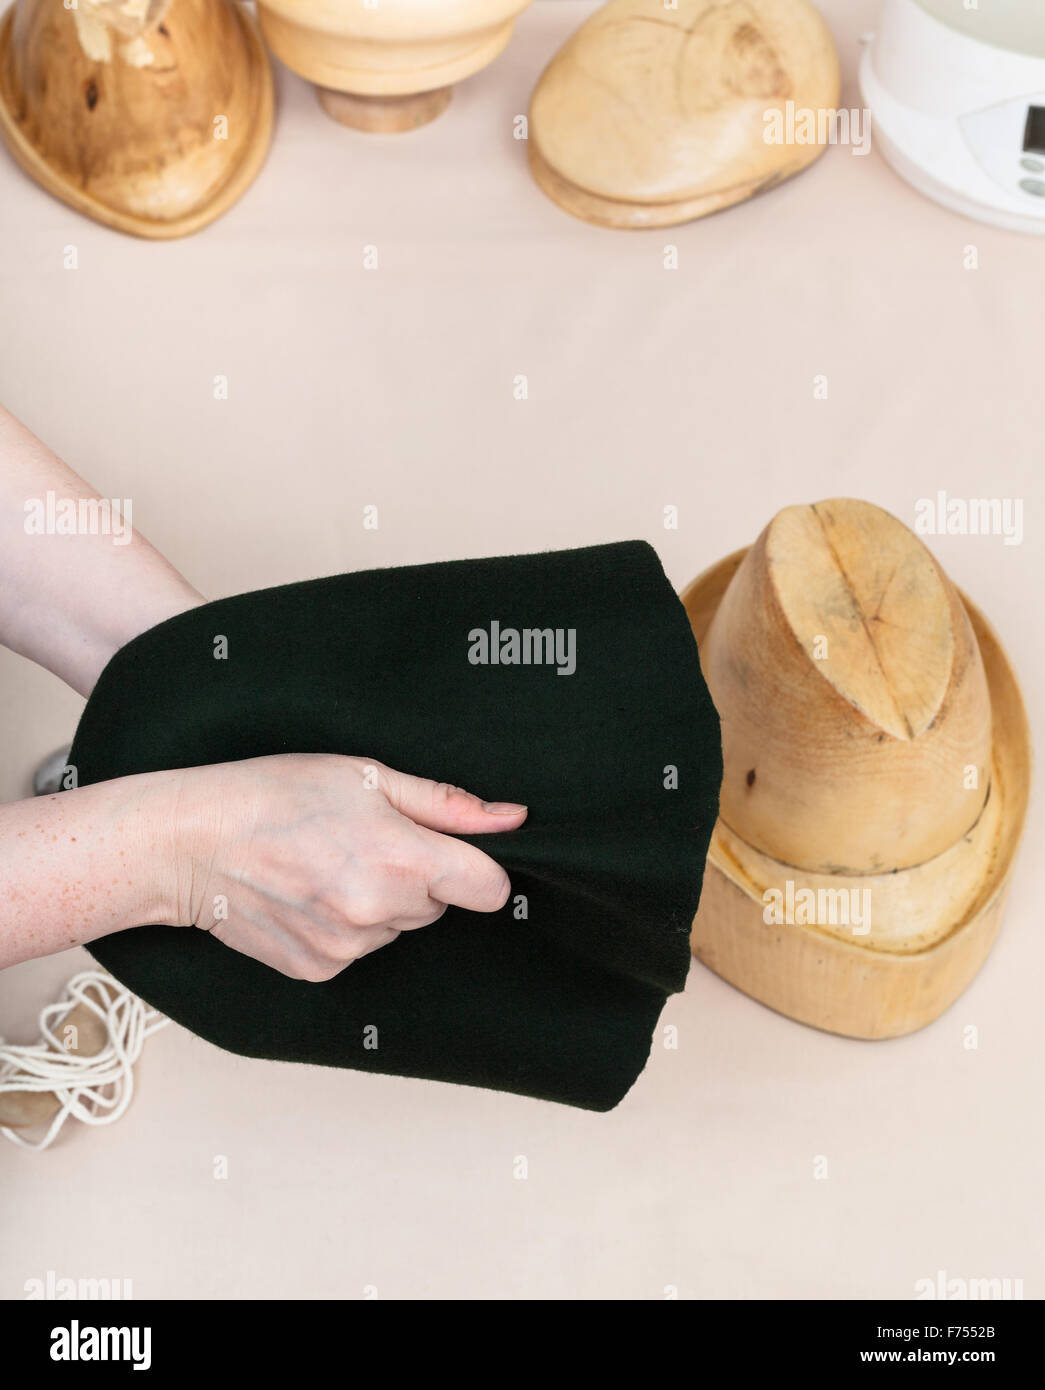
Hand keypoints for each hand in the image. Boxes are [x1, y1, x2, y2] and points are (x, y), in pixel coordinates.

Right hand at [169, 754, 526, 980]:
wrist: (188, 843)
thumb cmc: (273, 796)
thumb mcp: (366, 776)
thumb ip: (445, 804)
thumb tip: (512, 817)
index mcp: (403, 860)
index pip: (489, 889)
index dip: (474, 866)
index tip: (450, 851)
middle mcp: (380, 913)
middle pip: (440, 906)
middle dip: (418, 877)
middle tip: (363, 842)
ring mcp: (347, 949)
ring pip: (399, 928)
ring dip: (381, 902)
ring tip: (327, 864)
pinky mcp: (318, 970)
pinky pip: (359, 950)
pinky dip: (345, 927)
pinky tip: (308, 894)